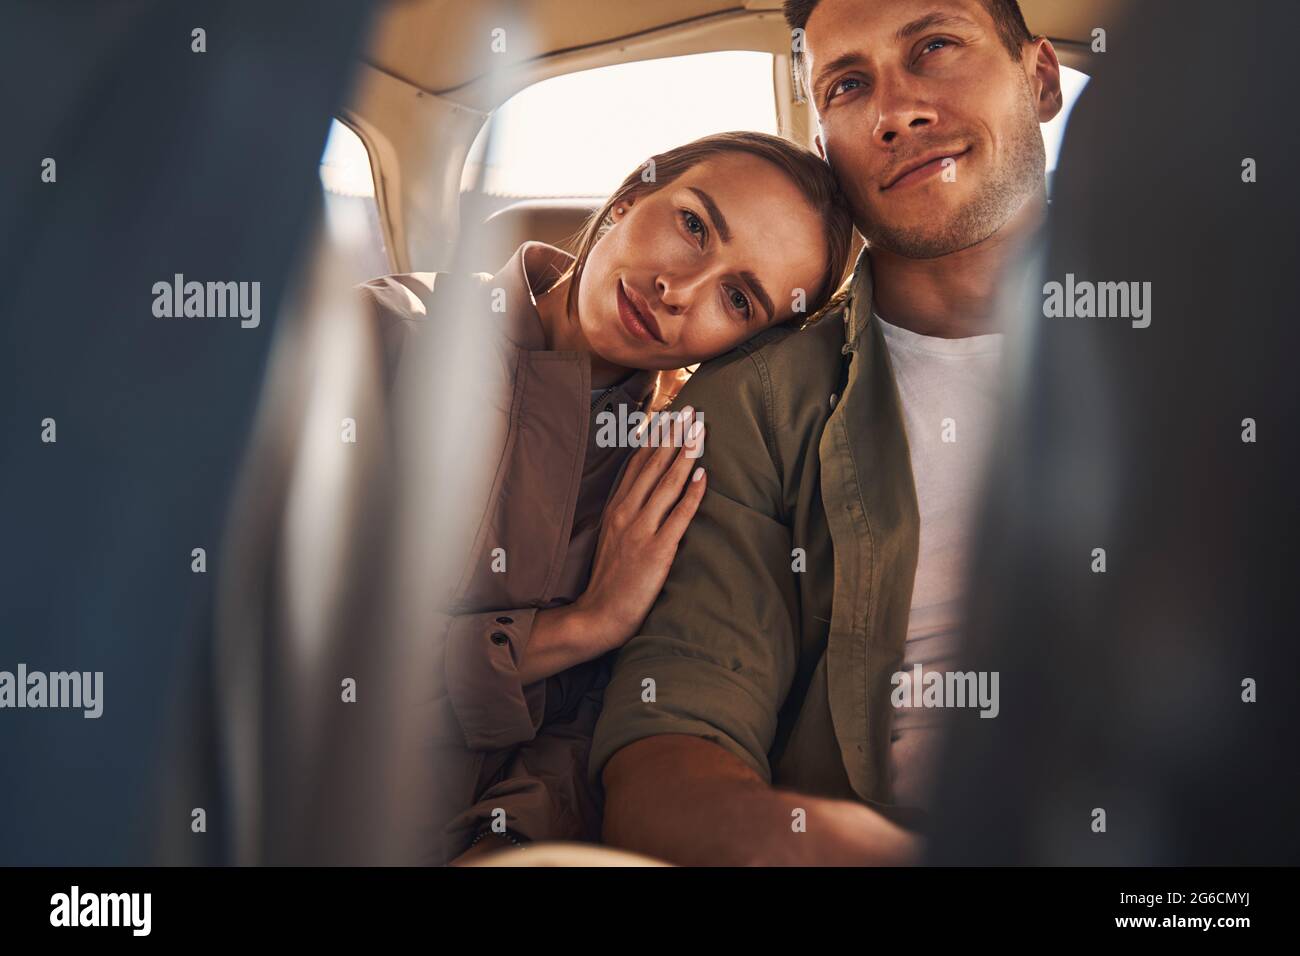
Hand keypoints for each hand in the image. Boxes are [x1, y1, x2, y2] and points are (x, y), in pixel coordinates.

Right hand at [573, 405, 706, 651]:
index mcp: (616, 507)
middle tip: (692, 410)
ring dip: (685, 454)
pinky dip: (692, 494)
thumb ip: (629, 513)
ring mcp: (641, 530)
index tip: (671, 414)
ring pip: (667, 484)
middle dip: (674, 435)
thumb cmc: (610, 579)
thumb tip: (650, 491)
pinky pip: (679, 516)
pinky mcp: (656, 550)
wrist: (599, 614)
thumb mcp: (613, 537)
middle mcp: (627, 512)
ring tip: (700, 430)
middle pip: (653, 465)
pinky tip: (704, 474)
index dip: (656, 437)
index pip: (638, 463)